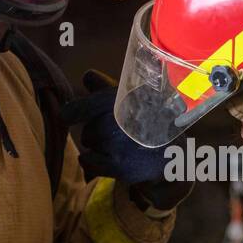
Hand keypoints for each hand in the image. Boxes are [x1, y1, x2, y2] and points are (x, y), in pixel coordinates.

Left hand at [60, 70, 172, 187]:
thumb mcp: (130, 96)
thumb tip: (86, 76)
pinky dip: (94, 162)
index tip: (69, 117)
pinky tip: (111, 158)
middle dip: (97, 133)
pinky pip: (88, 163)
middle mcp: (112, 122)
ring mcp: (115, 146)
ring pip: (89, 146)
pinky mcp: (117, 166)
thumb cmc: (148, 118)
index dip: (69, 114)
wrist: (172, 151)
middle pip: (86, 131)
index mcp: (114, 100)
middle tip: (118, 133)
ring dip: (99, 147)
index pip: (74, 110)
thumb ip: (104, 86)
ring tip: (121, 145)